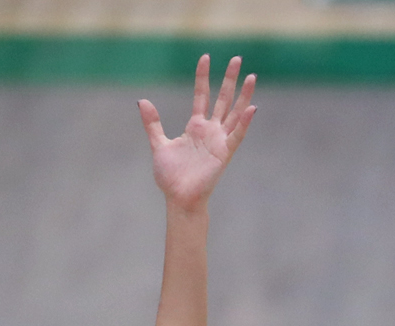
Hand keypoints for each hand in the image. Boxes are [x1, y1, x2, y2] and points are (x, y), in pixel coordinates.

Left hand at [140, 56, 256, 213]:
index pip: (201, 95)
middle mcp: (210, 131)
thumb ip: (153, 123)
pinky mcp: (224, 153)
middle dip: (229, 79)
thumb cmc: (170, 176)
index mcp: (195, 127)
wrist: (178, 198)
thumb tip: (142, 101)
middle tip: (236, 59)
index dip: (202, 77)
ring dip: (244, 96)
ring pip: (234, 113)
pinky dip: (244, 123)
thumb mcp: (159, 144)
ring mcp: (219, 141)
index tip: (204, 58)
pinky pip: (236, 136)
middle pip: (222, 99)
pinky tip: (251, 108)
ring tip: (252, 77)